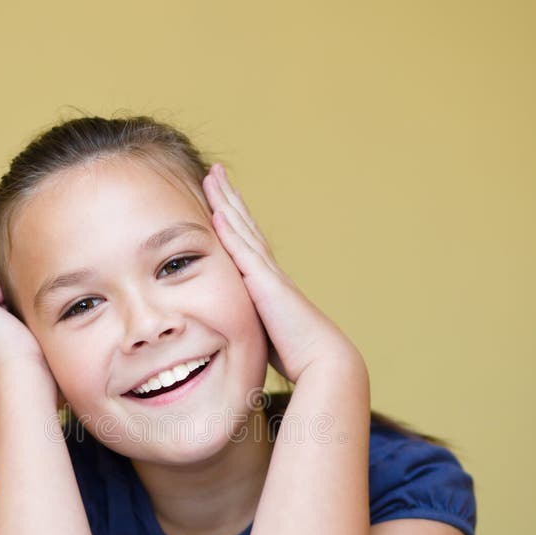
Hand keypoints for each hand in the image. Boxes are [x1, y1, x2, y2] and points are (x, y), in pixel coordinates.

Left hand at [202, 164, 362, 382]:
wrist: (321, 359)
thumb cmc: (297, 356)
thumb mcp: (266, 334)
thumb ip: (253, 323)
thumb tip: (235, 334)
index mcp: (268, 284)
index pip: (246, 244)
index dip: (234, 220)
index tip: (221, 200)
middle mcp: (269, 272)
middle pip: (244, 226)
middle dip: (229, 199)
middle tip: (215, 173)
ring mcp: (268, 275)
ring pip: (243, 230)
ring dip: (227, 203)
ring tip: (213, 177)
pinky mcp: (266, 286)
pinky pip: (244, 253)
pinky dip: (230, 231)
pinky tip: (217, 212)